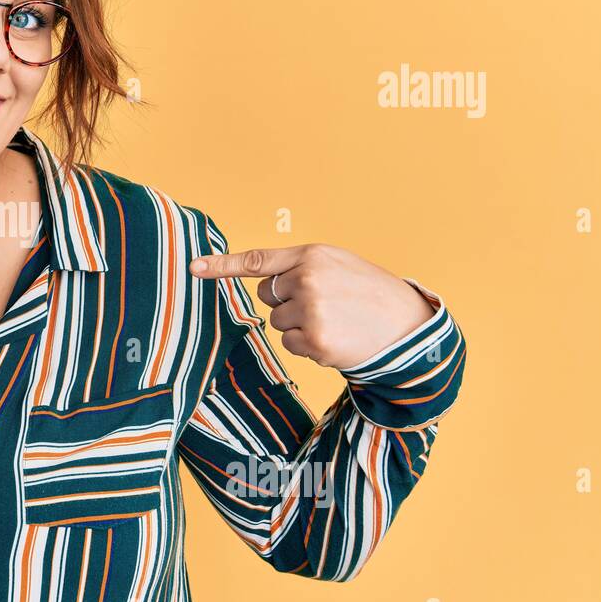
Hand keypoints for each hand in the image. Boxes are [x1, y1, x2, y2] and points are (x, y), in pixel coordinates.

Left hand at [189, 242, 435, 369]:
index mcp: (312, 255)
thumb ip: (301, 267)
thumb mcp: (338, 265)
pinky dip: (306, 346)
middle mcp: (307, 279)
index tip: (193, 268)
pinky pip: (289, 345)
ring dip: (298, 326)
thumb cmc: (369, 293)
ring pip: (277, 323)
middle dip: (286, 302)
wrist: (407, 325)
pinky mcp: (314, 340)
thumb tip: (264, 286)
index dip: (222, 265)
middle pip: (266, 296)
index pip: (258, 260)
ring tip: (334, 321)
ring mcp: (310, 310)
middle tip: (324, 304)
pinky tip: (334, 338)